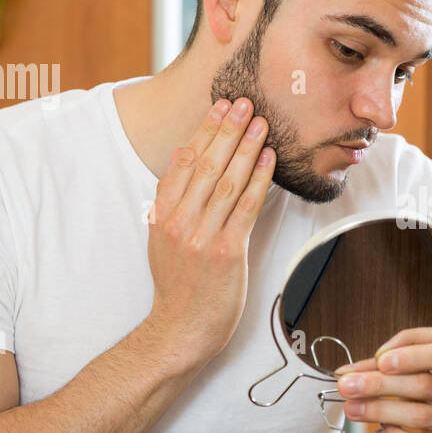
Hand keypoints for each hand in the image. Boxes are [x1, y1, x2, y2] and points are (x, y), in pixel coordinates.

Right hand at [144, 97, 274, 370]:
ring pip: (227, 180)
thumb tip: (191, 168)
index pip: (183, 161)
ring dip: (247, 147)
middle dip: (228, 129)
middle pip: (206, 164)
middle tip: (245, 103)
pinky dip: (259, 179)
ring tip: (262, 122)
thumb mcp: (163, 241)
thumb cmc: (179, 287)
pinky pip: (246, 206)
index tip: (219, 107)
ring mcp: (202, 236)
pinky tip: (269, 160)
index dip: (203, 130)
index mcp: (162, 215)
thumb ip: (174, 206)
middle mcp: (179, 221)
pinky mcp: (226, 251)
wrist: (180, 330)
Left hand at [334, 326, 431, 432]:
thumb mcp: (429, 376)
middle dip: (380, 383)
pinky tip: (383, 430)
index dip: (413, 353)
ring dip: (379, 409)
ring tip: (352, 408)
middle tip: (347, 385)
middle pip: (425, 384)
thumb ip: (392, 367)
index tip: (381, 358)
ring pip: (420, 416)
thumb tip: (349, 371)